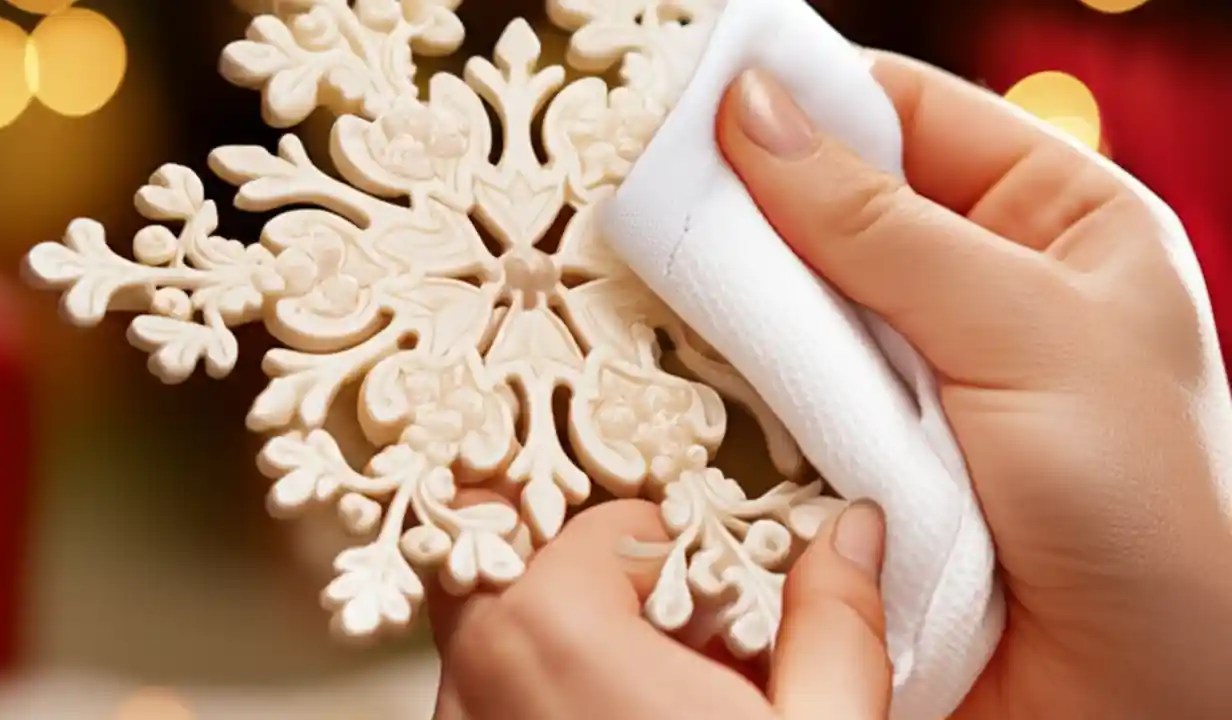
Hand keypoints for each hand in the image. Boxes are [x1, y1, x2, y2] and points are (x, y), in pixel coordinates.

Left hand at [429, 498, 890, 719]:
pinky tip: (620, 718)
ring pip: (495, 626)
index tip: (717, 594)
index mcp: (555, 633)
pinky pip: (487, 691)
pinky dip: (540, 688)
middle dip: (600, 574)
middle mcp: (478, 675)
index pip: (608, 524)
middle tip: (675, 623)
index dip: (679, 552)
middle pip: (523, 555)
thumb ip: (834, 624)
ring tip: (657, 687)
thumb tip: (854, 535)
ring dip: (569, 634)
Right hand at [718, 57, 1231, 717]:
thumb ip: (884, 227)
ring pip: (798, 305)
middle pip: (839, 209)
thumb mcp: (1026, 332)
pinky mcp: (861, 456)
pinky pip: (780, 394)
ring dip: (741, 301)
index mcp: (1060, 224)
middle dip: (756, 204)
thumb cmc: (1147, 512)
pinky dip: (739, 385)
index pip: (913, 118)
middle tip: (656, 186)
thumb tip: (755, 112)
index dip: (814, 98)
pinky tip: (690, 366)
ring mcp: (915, 379)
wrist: (1129, 705)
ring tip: (657, 273)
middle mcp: (982, 292)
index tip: (708, 96)